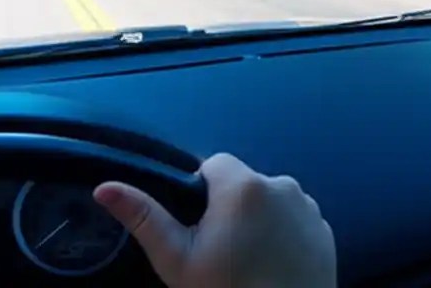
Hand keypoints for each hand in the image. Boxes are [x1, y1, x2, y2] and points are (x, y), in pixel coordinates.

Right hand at [94, 153, 334, 287]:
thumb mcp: (176, 260)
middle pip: (241, 183)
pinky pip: (295, 219)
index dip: (201, 195)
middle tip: (222, 251)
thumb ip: (143, 217)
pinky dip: (284, 234)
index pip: (212, 165)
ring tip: (250, 261)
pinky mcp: (327, 231)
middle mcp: (282, 186)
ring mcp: (310, 208)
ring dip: (258, 219)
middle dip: (230, 208)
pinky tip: (274, 265)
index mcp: (243, 186)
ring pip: (269, 200)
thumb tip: (104, 188)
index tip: (201, 230)